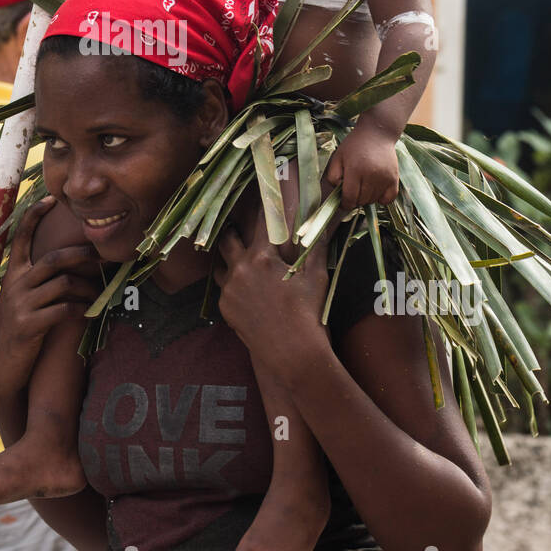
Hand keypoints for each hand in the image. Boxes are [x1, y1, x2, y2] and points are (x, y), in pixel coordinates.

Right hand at [0, 197, 102, 348]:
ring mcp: (21, 305)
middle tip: (103, 256)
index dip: (34, 216)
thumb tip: (65, 267)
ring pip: (64, 284)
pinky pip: (63, 310)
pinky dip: (81, 309)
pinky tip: (89, 312)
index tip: (50, 199)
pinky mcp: (29, 326)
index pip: (21, 237)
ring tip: (100, 293)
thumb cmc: (17, 328)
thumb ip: (35, 281)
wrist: (1, 366)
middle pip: (54, 259)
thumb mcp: (19, 299)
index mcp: (13, 274)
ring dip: (88, 287)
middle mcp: (15, 285)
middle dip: (83, 254)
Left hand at [213, 214, 330, 383]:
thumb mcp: (316, 276)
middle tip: (241, 228)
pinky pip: (225, 289)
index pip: (260, 222)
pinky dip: (234, 286)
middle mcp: (240, 270)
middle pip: (228, 239)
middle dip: (234, 231)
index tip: (263, 197)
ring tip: (243, 262)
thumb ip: (317, 245)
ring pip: (222, 265)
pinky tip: (247, 290)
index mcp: (262, 258)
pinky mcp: (225, 308)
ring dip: (231, 261)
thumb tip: (328, 220)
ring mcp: (229, 290)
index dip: (263, 208)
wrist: (293, 353)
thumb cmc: (309, 313)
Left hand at [324, 118, 399, 210]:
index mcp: (355, 170)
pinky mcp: (394, 179)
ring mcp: (384, 178)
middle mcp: (371, 175)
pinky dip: (381, 199)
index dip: (344, 203)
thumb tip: (338, 194)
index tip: (343, 201)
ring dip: (366, 198)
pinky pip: (388, 200)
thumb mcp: (337, 157)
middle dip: (354, 199)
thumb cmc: (354, 146)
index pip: (350, 198)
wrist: (376, 133)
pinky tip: (375, 190)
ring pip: (373, 201)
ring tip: (363, 184)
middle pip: (361, 201)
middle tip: (353, 188)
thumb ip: (333, 176)